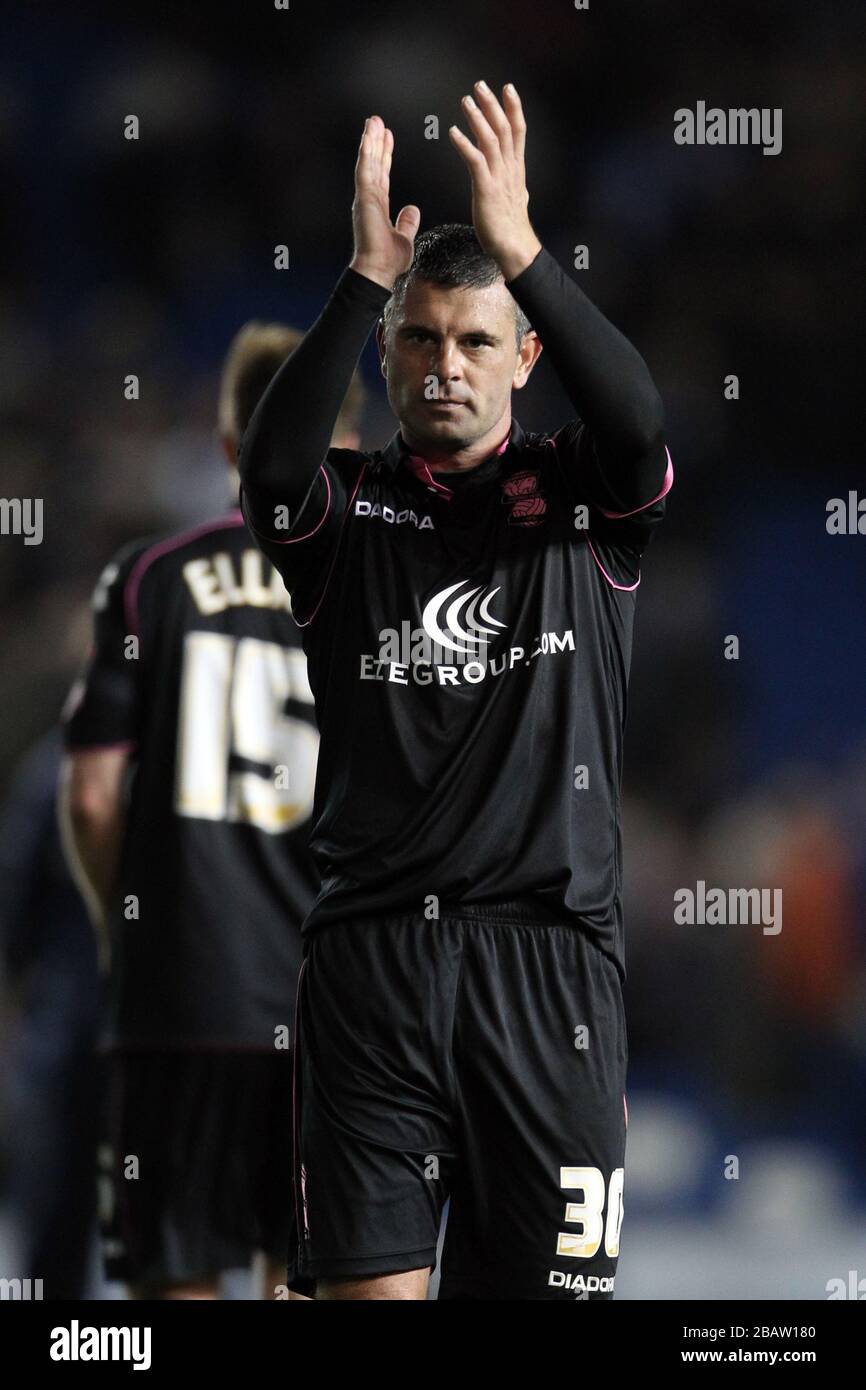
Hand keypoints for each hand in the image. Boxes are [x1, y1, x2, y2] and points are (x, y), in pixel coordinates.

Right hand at [350, 116, 420, 289]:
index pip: (382, 174)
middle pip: (374, 163)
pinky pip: (365, 169)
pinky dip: (367, 151)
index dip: (385, 156)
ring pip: (367, 162)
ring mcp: (365, 197)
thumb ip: (407, 222)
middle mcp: (369, 198)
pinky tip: (369, 135)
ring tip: (373, 120)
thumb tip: (412, 210)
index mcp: (378, 206)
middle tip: (378, 122)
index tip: (388, 138)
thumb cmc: (389, 260)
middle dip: (376, 142)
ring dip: (370, 140)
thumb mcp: (405, 238)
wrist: (378, 270)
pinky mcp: (364, 198)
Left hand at [449, 82, 541, 280]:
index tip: (507, 88)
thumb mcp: (515, 198)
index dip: (513, 107)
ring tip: (466, 101)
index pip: (518, 131)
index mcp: (516, 169)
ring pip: (491, 139)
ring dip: (478, 118)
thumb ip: (513, 184)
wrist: (514, 248)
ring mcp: (499, 178)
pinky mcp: (486, 189)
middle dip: (492, 105)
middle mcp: (510, 168)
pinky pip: (475, 161)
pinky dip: (464, 144)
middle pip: (504, 128)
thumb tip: (518, 183)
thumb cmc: (510, 228)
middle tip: (480, 85)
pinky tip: (453, 133)